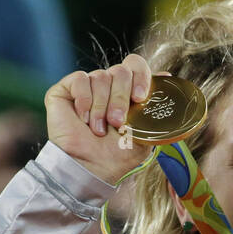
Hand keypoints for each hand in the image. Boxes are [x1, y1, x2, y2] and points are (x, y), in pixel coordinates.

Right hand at [45, 54, 155, 185]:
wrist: (90, 168)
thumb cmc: (117, 155)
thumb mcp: (145, 134)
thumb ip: (154, 108)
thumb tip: (166, 77)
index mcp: (127, 92)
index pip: (136, 66)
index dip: (141, 76)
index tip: (140, 98)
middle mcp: (108, 86)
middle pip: (121, 71)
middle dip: (121, 99)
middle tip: (117, 122)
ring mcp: (87, 86)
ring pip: (101, 76)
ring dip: (102, 107)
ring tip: (99, 129)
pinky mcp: (66, 89)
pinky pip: (80, 79)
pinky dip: (85, 100)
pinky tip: (84, 119)